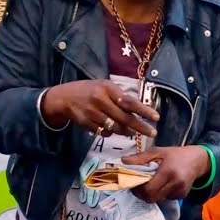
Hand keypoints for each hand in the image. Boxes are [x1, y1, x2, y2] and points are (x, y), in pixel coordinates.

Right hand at [42, 79, 158, 137]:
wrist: (63, 97)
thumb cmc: (89, 90)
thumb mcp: (104, 86)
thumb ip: (119, 96)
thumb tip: (138, 109)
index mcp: (107, 88)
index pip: (129, 101)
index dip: (144, 110)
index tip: (156, 117)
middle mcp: (100, 99)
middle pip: (124, 117)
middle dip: (140, 126)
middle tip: (152, 132)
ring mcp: (91, 112)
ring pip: (115, 127)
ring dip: (126, 131)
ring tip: (132, 132)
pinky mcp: (85, 123)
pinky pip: (103, 132)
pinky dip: (110, 133)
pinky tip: (112, 130)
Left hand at [120, 146, 209, 202]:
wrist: (198, 160)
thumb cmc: (175, 154)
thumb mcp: (158, 151)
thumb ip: (140, 158)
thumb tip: (123, 162)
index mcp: (168, 171)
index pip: (148, 189)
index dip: (138, 189)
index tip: (134, 182)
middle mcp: (175, 183)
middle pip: (152, 198)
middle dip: (142, 193)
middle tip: (139, 185)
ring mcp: (180, 191)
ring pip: (158, 199)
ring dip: (151, 193)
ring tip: (152, 182)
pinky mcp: (182, 195)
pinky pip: (165, 198)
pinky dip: (161, 193)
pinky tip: (163, 184)